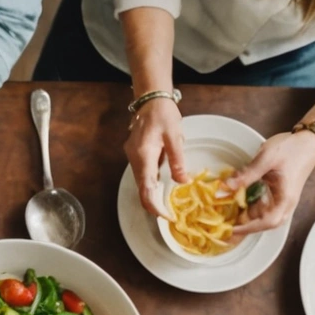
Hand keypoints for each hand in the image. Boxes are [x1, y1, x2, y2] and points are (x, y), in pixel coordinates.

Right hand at [125, 97, 186, 218]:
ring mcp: (133, 157)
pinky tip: (162, 185)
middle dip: (154, 203)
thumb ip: (177, 161)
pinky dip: (152, 182)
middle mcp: (134, 159)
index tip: (165, 216)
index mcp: (144, 155)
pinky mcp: (136, 154)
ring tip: (167, 203)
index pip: (146, 188)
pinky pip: (143, 173)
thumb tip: (181, 181)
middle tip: (169, 214)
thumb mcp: (175, 137)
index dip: (154, 205)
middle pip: (142, 188)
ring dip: (153, 193)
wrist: (150, 99)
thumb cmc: (164, 114)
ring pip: (142, 181)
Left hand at [229, 131, 314, 237]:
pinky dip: (248, 207)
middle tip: (224, 224)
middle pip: (264, 223)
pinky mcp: (277, 195)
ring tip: (225, 215)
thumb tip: (226, 187)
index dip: (248, 228)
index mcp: (285, 198)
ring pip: (262, 215)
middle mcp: (285, 203)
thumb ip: (247, 174)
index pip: (268, 221)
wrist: (309, 141)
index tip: (230, 229)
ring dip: (244, 216)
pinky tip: (234, 203)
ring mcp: (281, 200)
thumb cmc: (292, 148)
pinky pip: (262, 206)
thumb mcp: (267, 158)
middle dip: (244, 225)